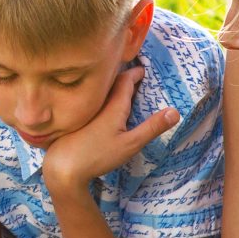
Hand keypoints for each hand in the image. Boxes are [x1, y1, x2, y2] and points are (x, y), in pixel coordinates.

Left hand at [41, 66, 179, 189]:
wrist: (63, 167)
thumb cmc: (98, 155)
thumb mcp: (131, 144)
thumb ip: (152, 128)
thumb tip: (175, 111)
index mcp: (113, 105)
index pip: (125, 80)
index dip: (136, 73)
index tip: (145, 70)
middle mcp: (98, 104)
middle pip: (112, 84)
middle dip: (126, 79)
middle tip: (138, 79)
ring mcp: (86, 112)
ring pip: (101, 94)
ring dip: (113, 89)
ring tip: (125, 92)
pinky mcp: (77, 122)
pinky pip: (93, 103)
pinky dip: (102, 101)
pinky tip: (104, 111)